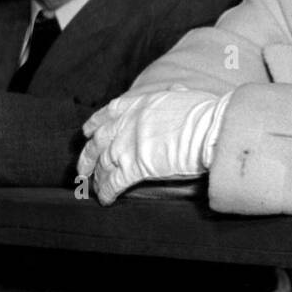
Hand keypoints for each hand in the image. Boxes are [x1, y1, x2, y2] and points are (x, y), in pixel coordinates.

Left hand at [78, 87, 229, 204]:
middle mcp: (125, 125)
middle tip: (82, 169)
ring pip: (102, 165)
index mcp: (136, 105)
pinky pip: (114, 183)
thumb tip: (177, 91)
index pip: (105, 114)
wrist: (209, 129)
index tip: (88, 133)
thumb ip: (172, 94)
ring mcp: (127, 146)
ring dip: (97, 179)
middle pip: (96, 143)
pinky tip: (106, 200)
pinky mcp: (134, 168)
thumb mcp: (182, 94)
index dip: (94, 126)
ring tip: (95, 189)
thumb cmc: (204, 112)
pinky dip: (107, 192)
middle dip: (87, 158)